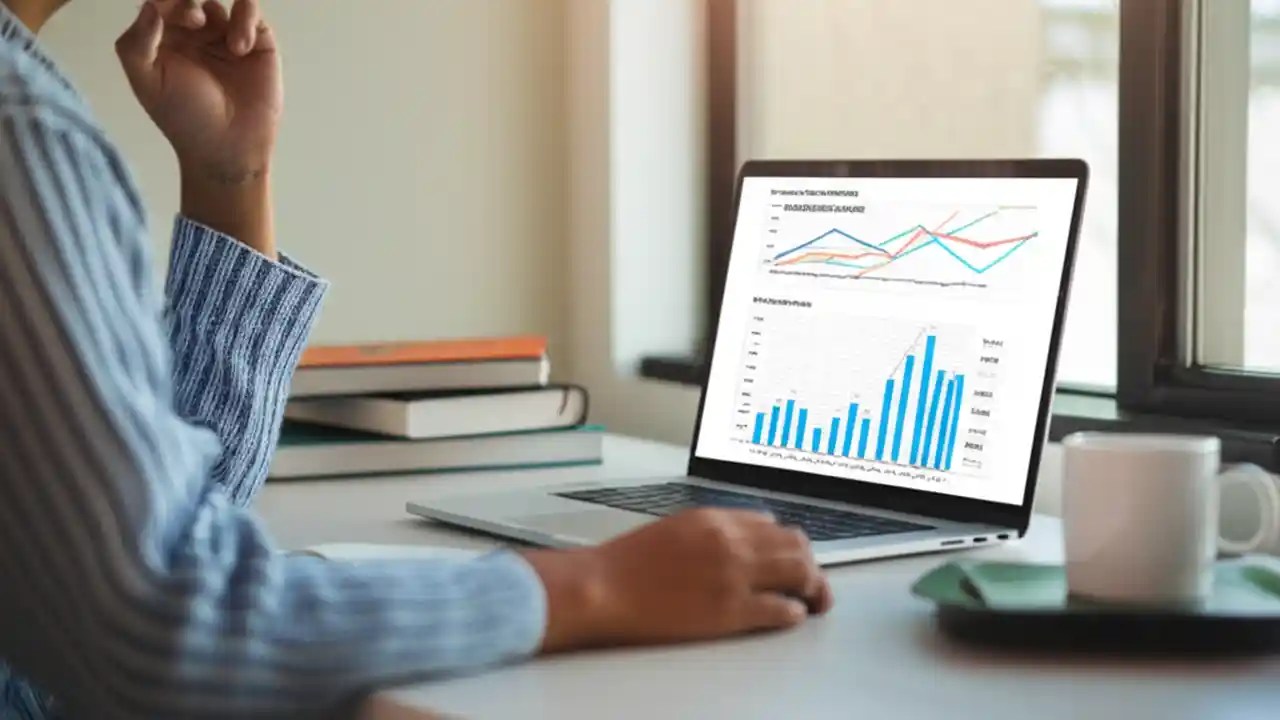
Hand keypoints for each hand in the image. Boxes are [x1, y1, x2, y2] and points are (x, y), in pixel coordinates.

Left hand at [116, 1, 278, 255]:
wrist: (228, 148)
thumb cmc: (184, 118)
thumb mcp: (147, 81)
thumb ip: (137, 41)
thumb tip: (148, 4)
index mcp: (163, 39)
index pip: (159, 3)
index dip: (163, 1)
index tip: (165, 11)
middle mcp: (195, 33)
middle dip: (186, 3)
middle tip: (192, 22)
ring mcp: (226, 36)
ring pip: (221, 0)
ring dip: (215, 10)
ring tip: (210, 33)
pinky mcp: (257, 42)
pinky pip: (251, 12)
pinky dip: (245, 20)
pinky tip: (239, 47)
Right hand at [525, 509, 833, 651]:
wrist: (604, 587)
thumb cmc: (627, 564)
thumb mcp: (675, 529)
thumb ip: (711, 531)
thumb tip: (740, 539)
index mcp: (716, 519)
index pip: (771, 524)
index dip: (784, 543)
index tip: (786, 558)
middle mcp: (732, 541)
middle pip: (795, 545)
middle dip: (808, 563)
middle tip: (810, 582)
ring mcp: (735, 575)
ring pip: (799, 573)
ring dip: (812, 587)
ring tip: (812, 600)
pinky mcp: (732, 610)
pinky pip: (782, 610)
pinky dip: (794, 614)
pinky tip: (790, 617)